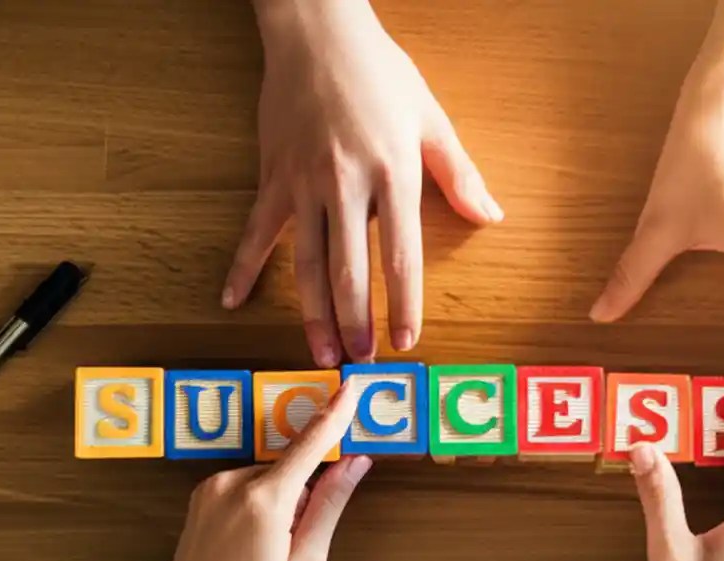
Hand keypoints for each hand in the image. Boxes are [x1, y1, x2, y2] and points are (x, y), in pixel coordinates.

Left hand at [90, 384, 370, 560]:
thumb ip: (330, 505)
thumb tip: (355, 461)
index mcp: (264, 500)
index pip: (310, 443)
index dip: (335, 414)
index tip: (352, 385)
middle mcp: (232, 482)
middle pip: (291, 468)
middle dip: (305, 495)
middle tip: (293, 548)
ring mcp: (210, 488)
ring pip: (269, 479)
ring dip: (281, 503)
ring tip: (267, 555)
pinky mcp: (200, 497)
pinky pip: (246, 487)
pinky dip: (260, 507)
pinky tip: (250, 548)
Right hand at [224, 0, 503, 365]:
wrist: (317, 33)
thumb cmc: (380, 74)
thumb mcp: (431, 119)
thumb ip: (459, 175)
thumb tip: (491, 217)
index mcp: (392, 172)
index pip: (401, 254)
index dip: (404, 303)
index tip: (408, 341)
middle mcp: (345, 183)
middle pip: (350, 270)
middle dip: (356, 322)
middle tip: (361, 363)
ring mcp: (303, 183)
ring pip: (306, 262)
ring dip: (313, 313)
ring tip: (321, 353)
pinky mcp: (272, 177)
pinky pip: (255, 231)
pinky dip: (242, 267)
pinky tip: (232, 300)